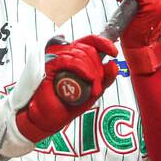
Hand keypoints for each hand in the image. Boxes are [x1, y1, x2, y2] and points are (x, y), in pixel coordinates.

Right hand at [0, 35, 118, 154]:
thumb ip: (104, 79)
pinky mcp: (48, 65)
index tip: (113, 52)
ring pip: (81, 53)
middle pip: (88, 48)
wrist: (46, 119)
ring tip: (94, 88)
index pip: (89, 41)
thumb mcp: (92, 92)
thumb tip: (113, 64)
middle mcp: (64, 54)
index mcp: (74, 57)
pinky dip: (82, 68)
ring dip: (92, 71)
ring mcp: (55, 58)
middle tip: (98, 85)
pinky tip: (88, 79)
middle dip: (98, 67)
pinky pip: (69, 60)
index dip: (103, 42)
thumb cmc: (66, 105)